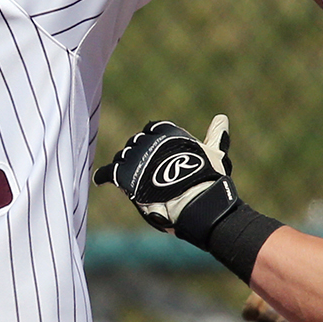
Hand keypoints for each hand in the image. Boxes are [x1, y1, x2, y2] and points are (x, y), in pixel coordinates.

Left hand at [95, 116, 240, 244]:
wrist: (195, 203)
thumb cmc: (208, 180)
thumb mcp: (215, 154)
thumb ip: (215, 136)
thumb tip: (221, 118)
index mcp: (167, 132)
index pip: (153, 129)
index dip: (153, 140)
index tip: (155, 152)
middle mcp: (148, 140)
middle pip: (135, 144)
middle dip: (138, 154)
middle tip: (143, 169)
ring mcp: (134, 158)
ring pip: (122, 157)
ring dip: (125, 166)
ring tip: (131, 179)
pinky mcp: (123, 176)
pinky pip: (108, 172)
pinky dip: (103, 176)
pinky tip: (101, 180)